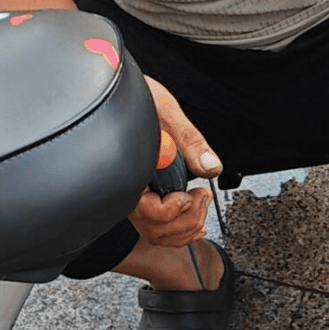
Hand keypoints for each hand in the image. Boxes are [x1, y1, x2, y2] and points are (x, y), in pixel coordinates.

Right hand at [130, 76, 222, 247]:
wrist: (119, 94)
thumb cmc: (132, 97)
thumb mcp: (163, 111)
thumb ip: (188, 140)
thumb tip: (209, 166)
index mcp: (128, 171)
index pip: (145, 212)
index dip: (171, 209)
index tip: (188, 194)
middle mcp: (128, 190)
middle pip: (155, 230)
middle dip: (187, 219)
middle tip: (202, 196)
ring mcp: (136, 198)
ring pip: (158, 235)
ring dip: (187, 227)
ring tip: (200, 201)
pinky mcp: (146, 199)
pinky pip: (160, 231)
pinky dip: (182, 231)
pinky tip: (195, 218)